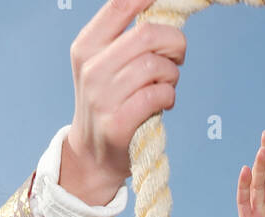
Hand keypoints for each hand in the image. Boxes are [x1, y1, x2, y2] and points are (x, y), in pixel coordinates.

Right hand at [61, 0, 185, 206]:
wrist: (93, 154)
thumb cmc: (109, 102)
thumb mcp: (104, 63)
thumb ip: (126, 37)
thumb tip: (164, 11)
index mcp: (87, 46)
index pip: (120, 4)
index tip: (169, 5)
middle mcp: (91, 69)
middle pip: (147, 34)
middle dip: (174, 42)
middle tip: (178, 56)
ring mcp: (102, 97)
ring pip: (155, 66)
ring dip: (172, 75)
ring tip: (167, 84)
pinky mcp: (118, 124)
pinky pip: (157, 96)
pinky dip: (169, 96)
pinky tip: (164, 102)